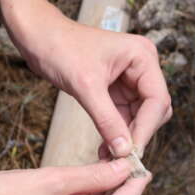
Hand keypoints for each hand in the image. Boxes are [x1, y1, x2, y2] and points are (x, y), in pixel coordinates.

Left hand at [0, 0, 171, 157]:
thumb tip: (124, 151)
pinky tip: (106, 150)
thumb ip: (107, 120)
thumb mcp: (85, 86)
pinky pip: (124, 117)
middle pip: (154, 110)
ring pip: (140, 117)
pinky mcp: (116, 89)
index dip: (147, 128)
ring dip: (127, 138)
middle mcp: (142, 66)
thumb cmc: (60, 48)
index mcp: (142, 56)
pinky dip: (116, 133)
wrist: (37, 36)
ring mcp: (130, 79)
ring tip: (110, 159)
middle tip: (123, 159)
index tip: (132, 152)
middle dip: (139, 133)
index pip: (157, 99)